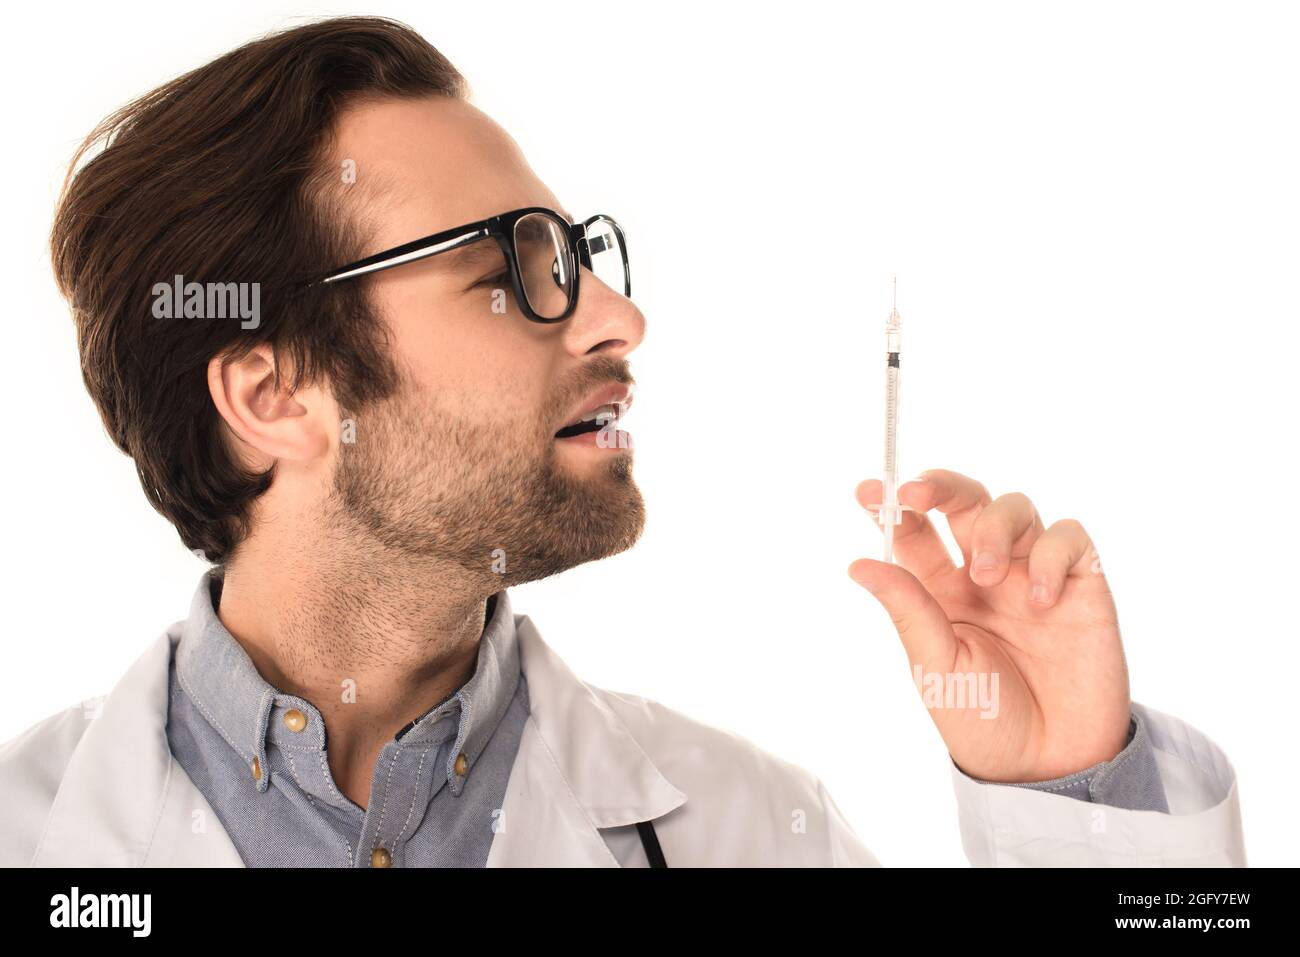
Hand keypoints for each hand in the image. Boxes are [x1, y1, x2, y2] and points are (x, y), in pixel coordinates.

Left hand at [848, 469, 1130, 782]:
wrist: (1051, 764)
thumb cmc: (986, 719)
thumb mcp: (936, 667)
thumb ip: (908, 610)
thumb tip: (858, 564)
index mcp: (941, 590)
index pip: (915, 531)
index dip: (892, 504)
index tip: (867, 491)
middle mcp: (986, 573)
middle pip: (964, 502)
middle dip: (939, 486)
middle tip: (915, 494)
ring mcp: (1033, 574)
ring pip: (1015, 507)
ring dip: (993, 527)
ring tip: (984, 574)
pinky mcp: (1081, 585)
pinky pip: (1069, 537)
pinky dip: (1051, 553)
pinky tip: (1038, 597)